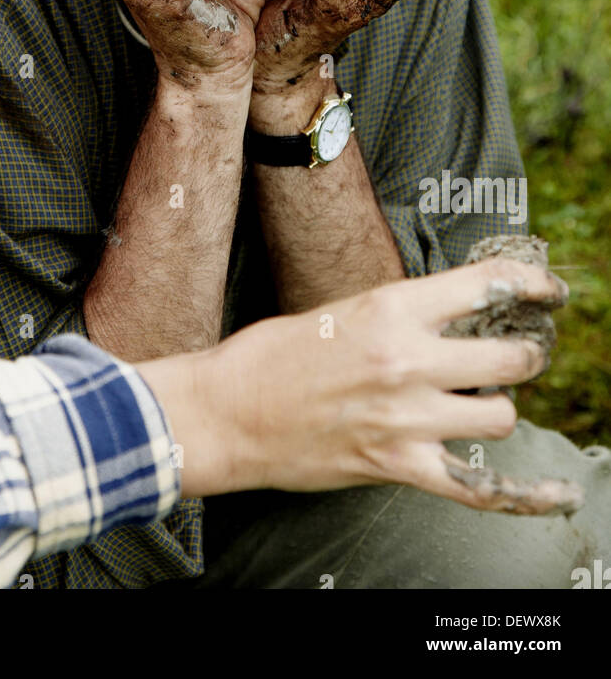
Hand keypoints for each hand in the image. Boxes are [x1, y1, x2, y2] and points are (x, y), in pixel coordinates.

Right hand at [151, 257, 580, 513]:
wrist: (227, 412)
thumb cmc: (274, 356)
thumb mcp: (341, 312)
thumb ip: (399, 315)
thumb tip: (451, 315)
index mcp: (390, 308)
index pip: (485, 286)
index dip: (531, 286)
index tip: (549, 291)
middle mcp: (407, 359)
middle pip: (510, 356)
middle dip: (522, 354)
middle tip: (517, 354)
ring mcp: (406, 417)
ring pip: (501, 415)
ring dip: (496, 409)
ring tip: (476, 404)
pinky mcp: (397, 465)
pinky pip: (479, 487)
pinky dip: (522, 494)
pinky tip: (553, 493)